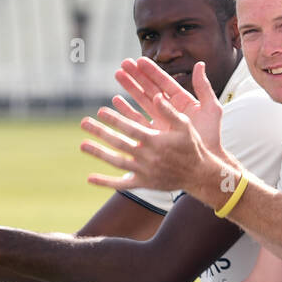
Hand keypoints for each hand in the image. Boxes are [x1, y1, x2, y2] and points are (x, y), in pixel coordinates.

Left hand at [80, 86, 226, 195]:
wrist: (199, 174)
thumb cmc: (192, 146)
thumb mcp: (185, 125)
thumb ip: (170, 111)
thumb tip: (156, 96)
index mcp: (156, 140)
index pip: (130, 128)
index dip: (114, 119)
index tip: (100, 110)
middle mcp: (147, 157)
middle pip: (119, 143)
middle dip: (100, 132)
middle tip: (84, 122)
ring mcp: (144, 172)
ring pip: (116, 162)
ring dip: (98, 153)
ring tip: (82, 145)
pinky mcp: (144, 183)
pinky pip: (122, 184)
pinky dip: (106, 182)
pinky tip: (90, 178)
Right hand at [120, 57, 224, 150]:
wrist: (205, 163)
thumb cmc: (212, 136)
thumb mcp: (212, 109)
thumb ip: (204, 87)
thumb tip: (200, 64)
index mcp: (183, 101)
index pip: (165, 82)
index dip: (152, 71)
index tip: (139, 60)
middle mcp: (170, 109)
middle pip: (150, 89)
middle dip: (137, 76)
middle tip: (123, 64)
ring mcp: (160, 121)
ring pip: (142, 101)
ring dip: (130, 88)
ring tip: (118, 75)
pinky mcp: (153, 134)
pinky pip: (137, 119)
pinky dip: (127, 109)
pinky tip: (116, 100)